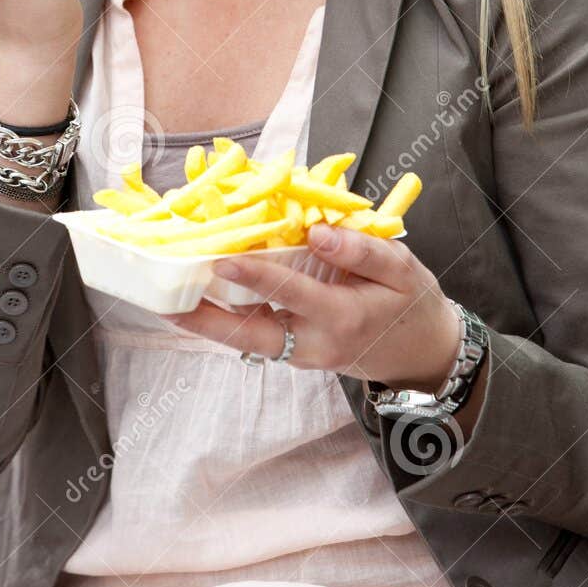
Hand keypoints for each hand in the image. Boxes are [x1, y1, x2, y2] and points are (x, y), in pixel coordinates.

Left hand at [171, 222, 464, 392]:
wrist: (422, 354)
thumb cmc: (412, 304)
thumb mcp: (402, 270)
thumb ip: (361, 250)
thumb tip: (317, 231)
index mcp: (343, 317)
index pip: (291, 293)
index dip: (255, 276)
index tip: (221, 260)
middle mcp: (314, 343)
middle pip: (250, 336)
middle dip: (205, 322)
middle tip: (165, 305)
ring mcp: (301, 355)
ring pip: (246, 341)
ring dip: (206, 324)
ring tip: (166, 304)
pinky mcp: (294, 354)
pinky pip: (255, 338)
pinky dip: (225, 322)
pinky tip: (199, 303)